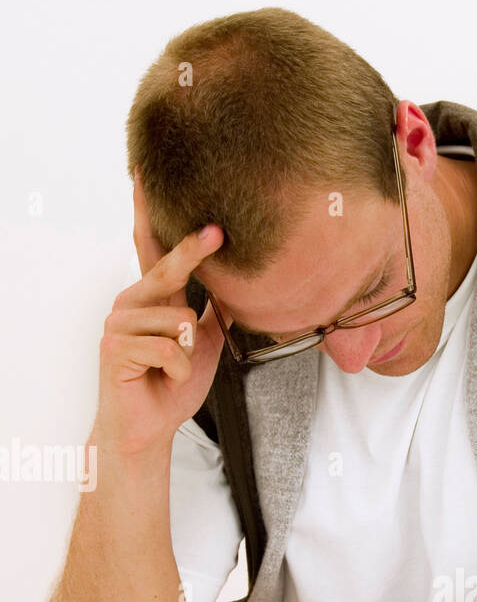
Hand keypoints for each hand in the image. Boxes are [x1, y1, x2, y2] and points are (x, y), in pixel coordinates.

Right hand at [94, 170, 226, 455]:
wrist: (150, 428)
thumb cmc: (172, 385)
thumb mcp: (204, 343)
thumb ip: (212, 312)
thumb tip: (236, 284)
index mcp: (150, 298)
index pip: (151, 247)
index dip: (152, 212)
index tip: (150, 173)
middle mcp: (130, 302)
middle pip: (169, 271)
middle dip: (194, 254)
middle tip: (217, 232)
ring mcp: (118, 323)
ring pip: (178, 321)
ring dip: (188, 354)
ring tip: (173, 369)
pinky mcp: (115, 347)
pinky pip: (169, 349)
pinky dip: (179, 370)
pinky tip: (164, 379)